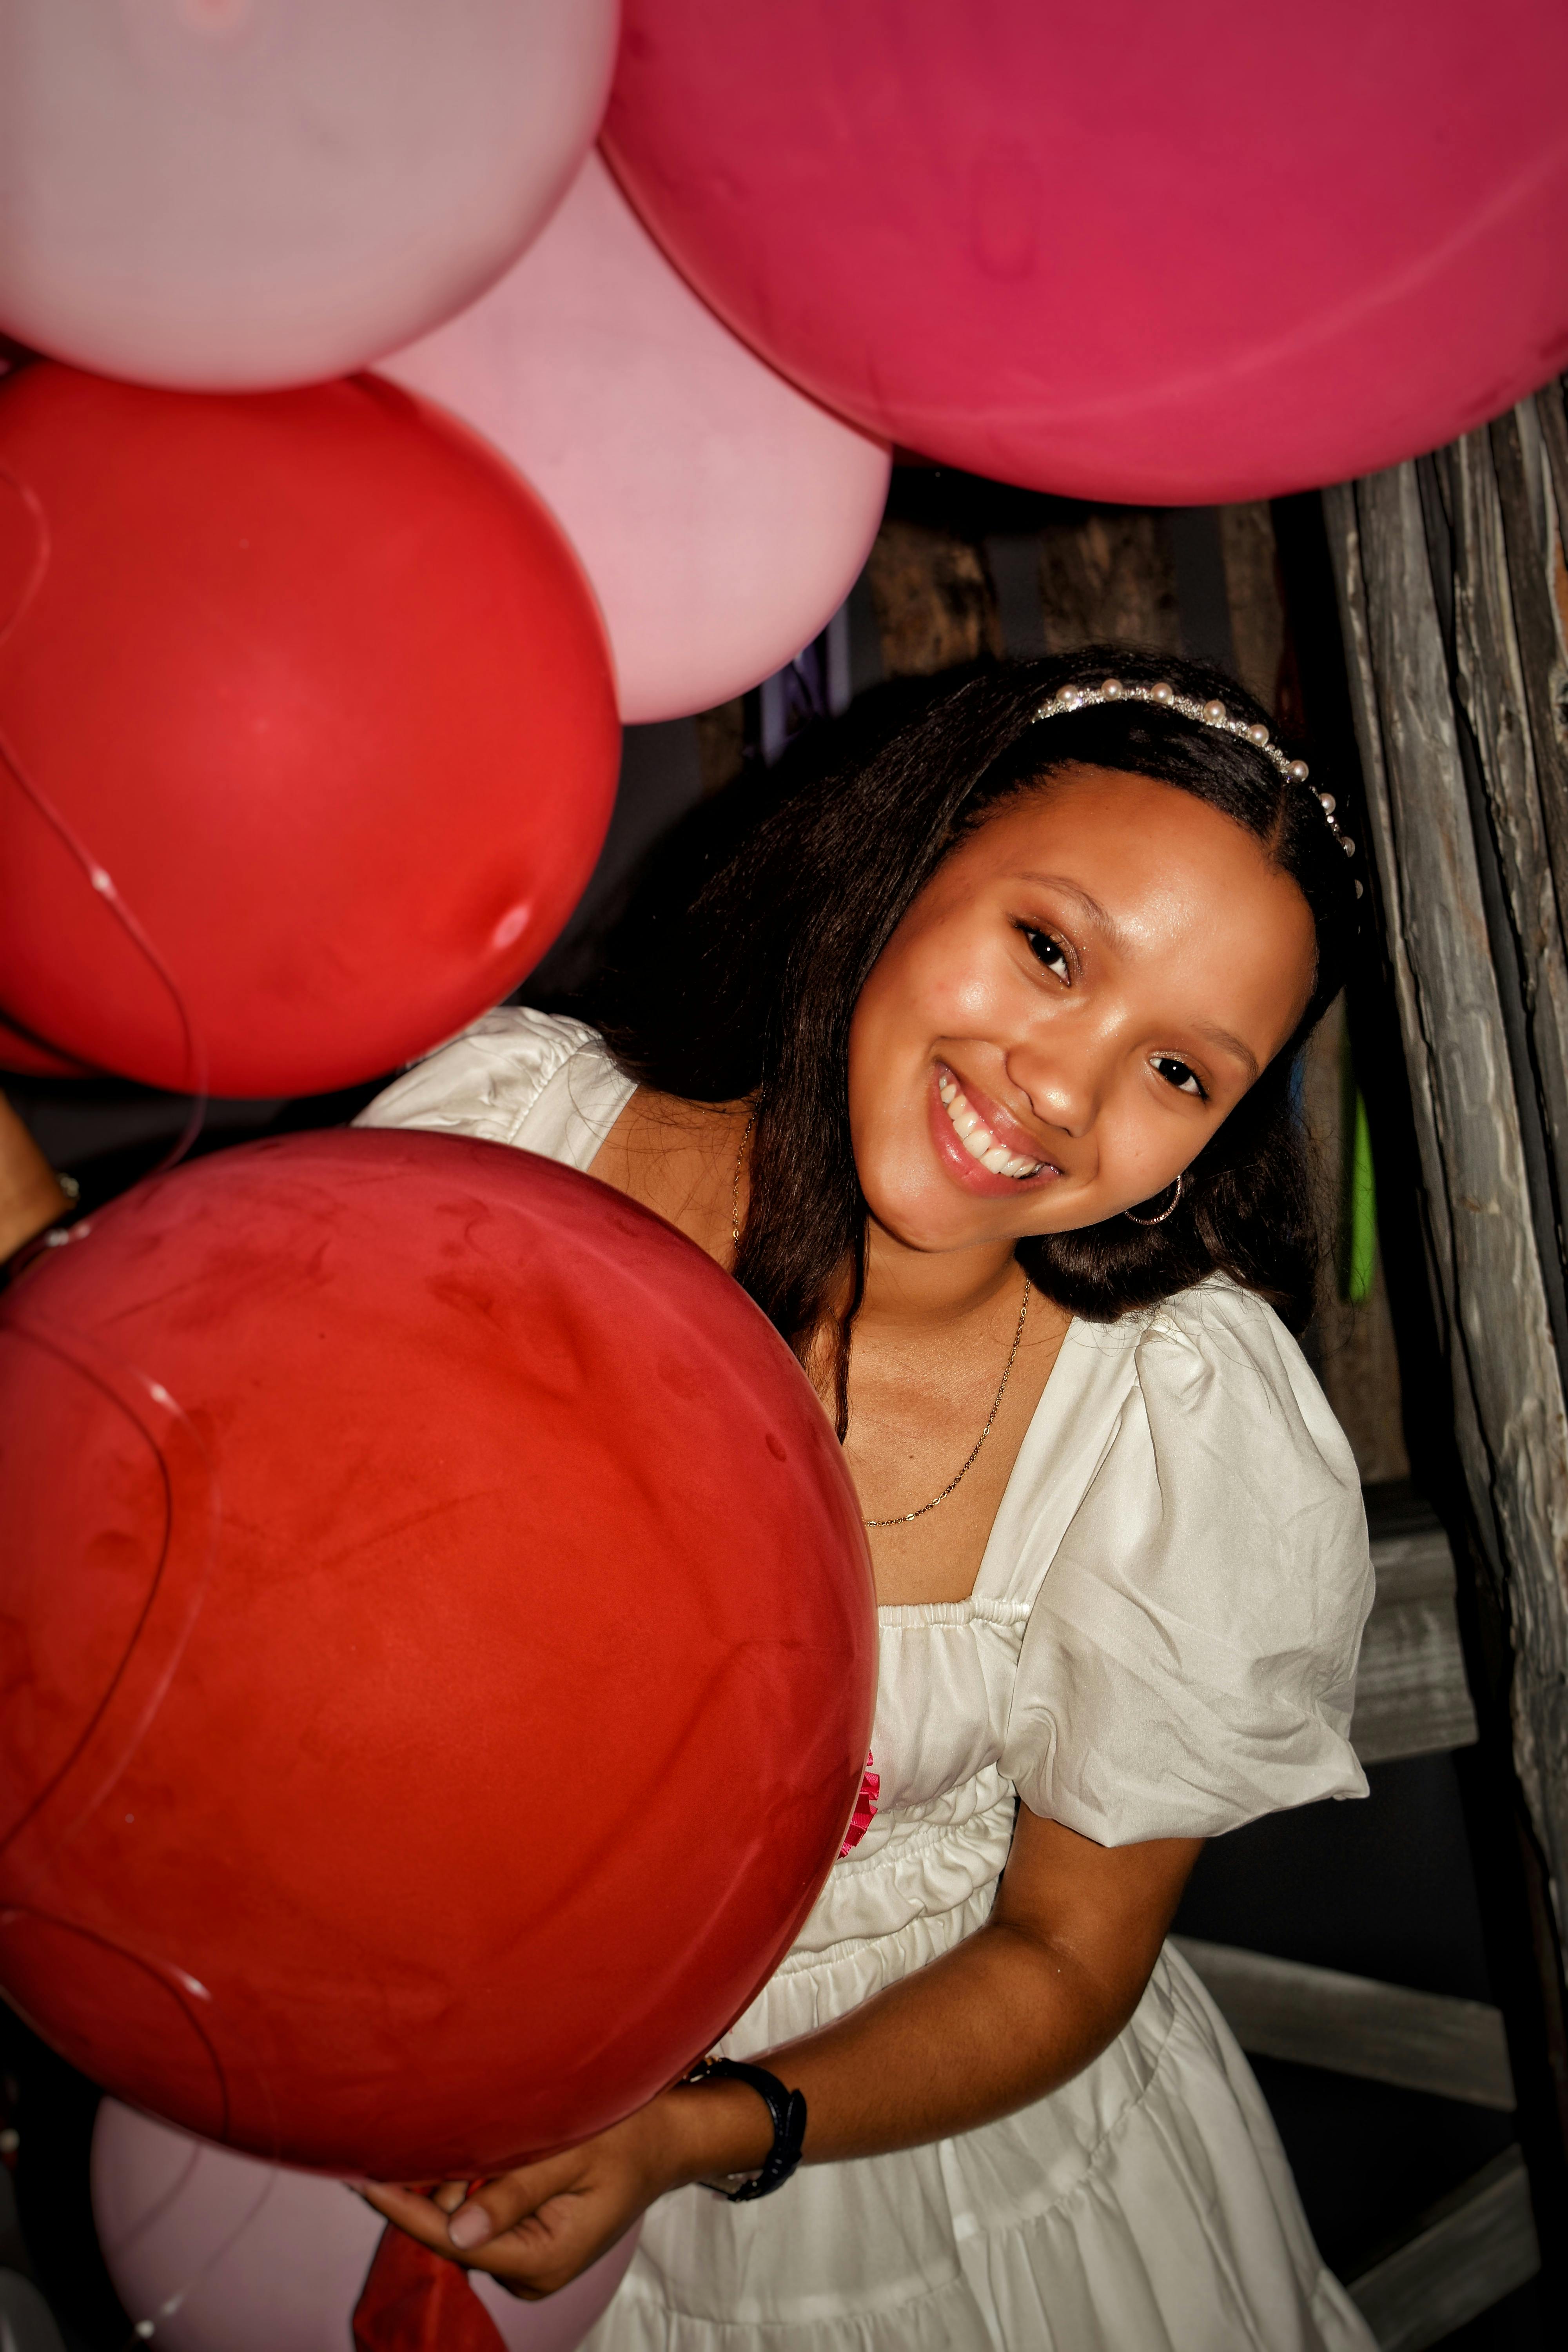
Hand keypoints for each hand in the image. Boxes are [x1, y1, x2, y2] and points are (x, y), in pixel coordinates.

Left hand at [360, 2078, 769, 2298]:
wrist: (667, 2139)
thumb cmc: (627, 2136)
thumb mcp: (575, 2154)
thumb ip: (516, 2191)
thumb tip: (460, 2228)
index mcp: (541, 2258)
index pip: (452, 2238)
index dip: (404, 2208)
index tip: (362, 2180)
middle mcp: (529, 2270)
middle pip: (452, 2232)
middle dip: (431, 2187)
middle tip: (418, 2136)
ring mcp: (528, 2258)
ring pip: (464, 2221)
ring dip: (454, 2180)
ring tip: (461, 2136)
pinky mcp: (529, 2239)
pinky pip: (482, 2215)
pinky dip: (472, 2184)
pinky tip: (476, 2151)